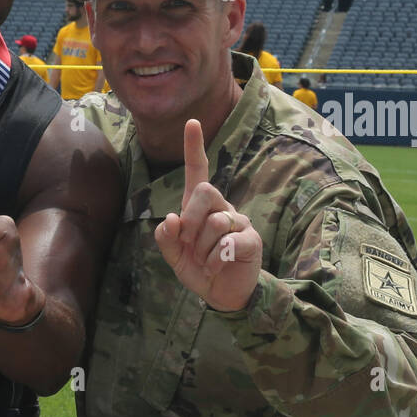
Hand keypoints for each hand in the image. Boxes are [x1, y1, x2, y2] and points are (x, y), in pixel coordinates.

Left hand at [154, 119, 261, 312]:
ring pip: (215, 221)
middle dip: (191, 217)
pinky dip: (215, 260)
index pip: (197, 172)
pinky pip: (228, 243)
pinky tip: (216, 268)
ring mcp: (238, 222)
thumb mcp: (173, 255)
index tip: (191, 122)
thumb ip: (166, 237)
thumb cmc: (198, 267)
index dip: (193, 148)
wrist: (221, 294)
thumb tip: (172, 219)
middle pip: (205, 190)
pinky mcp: (251, 240)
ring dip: (201, 247)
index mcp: (199, 207)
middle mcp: (221, 208)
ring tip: (205, 260)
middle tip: (188, 242)